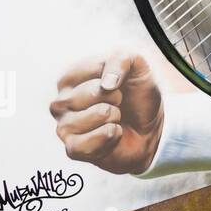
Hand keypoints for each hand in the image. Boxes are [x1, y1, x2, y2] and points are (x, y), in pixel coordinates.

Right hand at [50, 51, 163, 174]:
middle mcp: (61, 102)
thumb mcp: (136, 66)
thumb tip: (106, 85)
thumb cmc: (136, 93)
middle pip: (94, 92)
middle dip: (117, 97)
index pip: (95, 68)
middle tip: (118, 103)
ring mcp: (63, 127)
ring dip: (116, 116)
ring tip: (114, 118)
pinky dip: (112, 136)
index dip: (117, 75)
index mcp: (70, 77)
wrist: (149, 128)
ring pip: (97, 115)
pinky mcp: (72, 149)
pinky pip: (92, 142)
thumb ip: (121, 60)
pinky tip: (112, 134)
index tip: (118, 82)